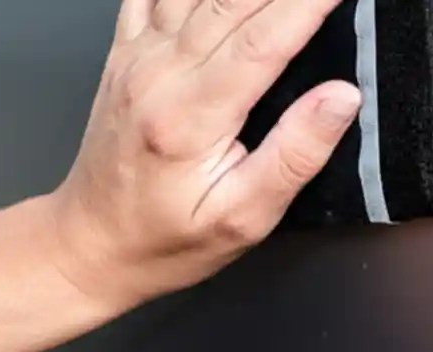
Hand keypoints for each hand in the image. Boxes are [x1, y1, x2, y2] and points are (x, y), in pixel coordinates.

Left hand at [49, 0, 359, 309]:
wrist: (91, 245)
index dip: (310, 4)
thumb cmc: (165, 241)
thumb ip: (294, 155)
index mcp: (190, 116)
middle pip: (232, 0)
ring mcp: (138, 57)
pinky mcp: (126, 52)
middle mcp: (158, 73)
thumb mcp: (242, 219)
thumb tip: (342, 98)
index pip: (265, 39)